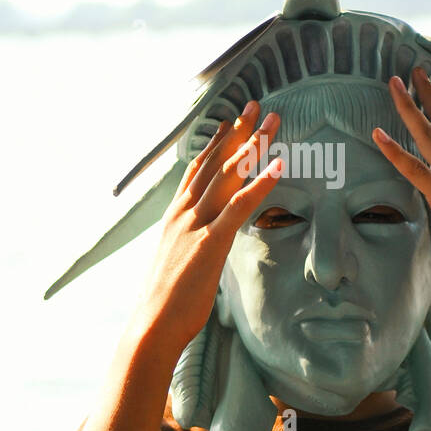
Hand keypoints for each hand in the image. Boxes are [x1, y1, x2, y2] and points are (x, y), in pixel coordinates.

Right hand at [128, 103, 283, 355]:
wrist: (152, 325)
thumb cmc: (165, 302)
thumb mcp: (178, 262)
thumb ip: (192, 242)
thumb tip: (208, 240)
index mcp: (175, 216)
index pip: (197, 169)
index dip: (215, 143)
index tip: (230, 121)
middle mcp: (183, 213)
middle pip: (214, 162)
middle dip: (237, 131)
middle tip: (255, 105)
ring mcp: (196, 225)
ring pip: (228, 174)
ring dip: (252, 144)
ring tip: (271, 121)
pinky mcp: (210, 242)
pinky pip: (240, 205)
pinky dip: (261, 181)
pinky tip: (278, 163)